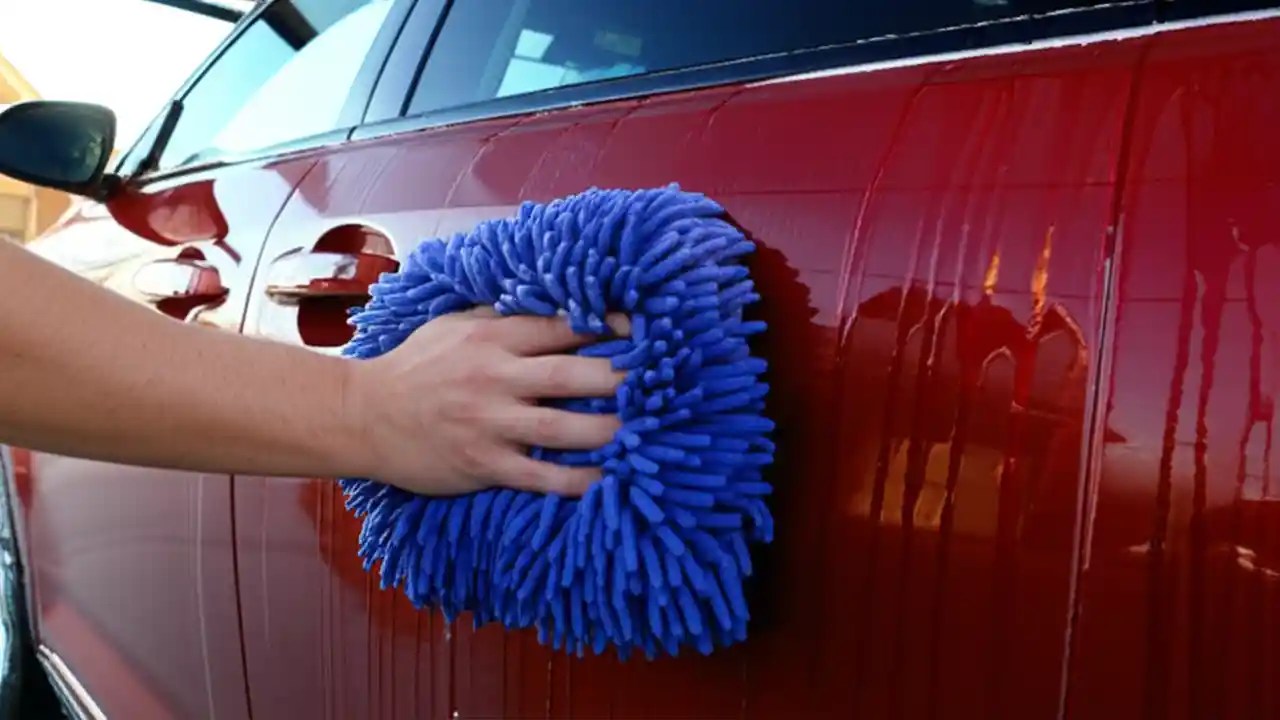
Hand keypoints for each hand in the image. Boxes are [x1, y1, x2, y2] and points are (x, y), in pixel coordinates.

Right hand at [345, 308, 627, 496]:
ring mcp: (489, 424)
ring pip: (563, 428)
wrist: (361, 416)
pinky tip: (610, 481)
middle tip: (665, 383)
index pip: (562, 326)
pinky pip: (541, 476)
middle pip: (572, 375)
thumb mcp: (453, 326)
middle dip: (622, 378)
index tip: (647, 328)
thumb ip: (502, 316)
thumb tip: (555, 302)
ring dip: (611, 431)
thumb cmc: (413, 367)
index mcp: (492, 338)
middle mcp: (494, 377)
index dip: (609, 326)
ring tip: (651, 433)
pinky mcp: (483, 464)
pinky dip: (578, 481)